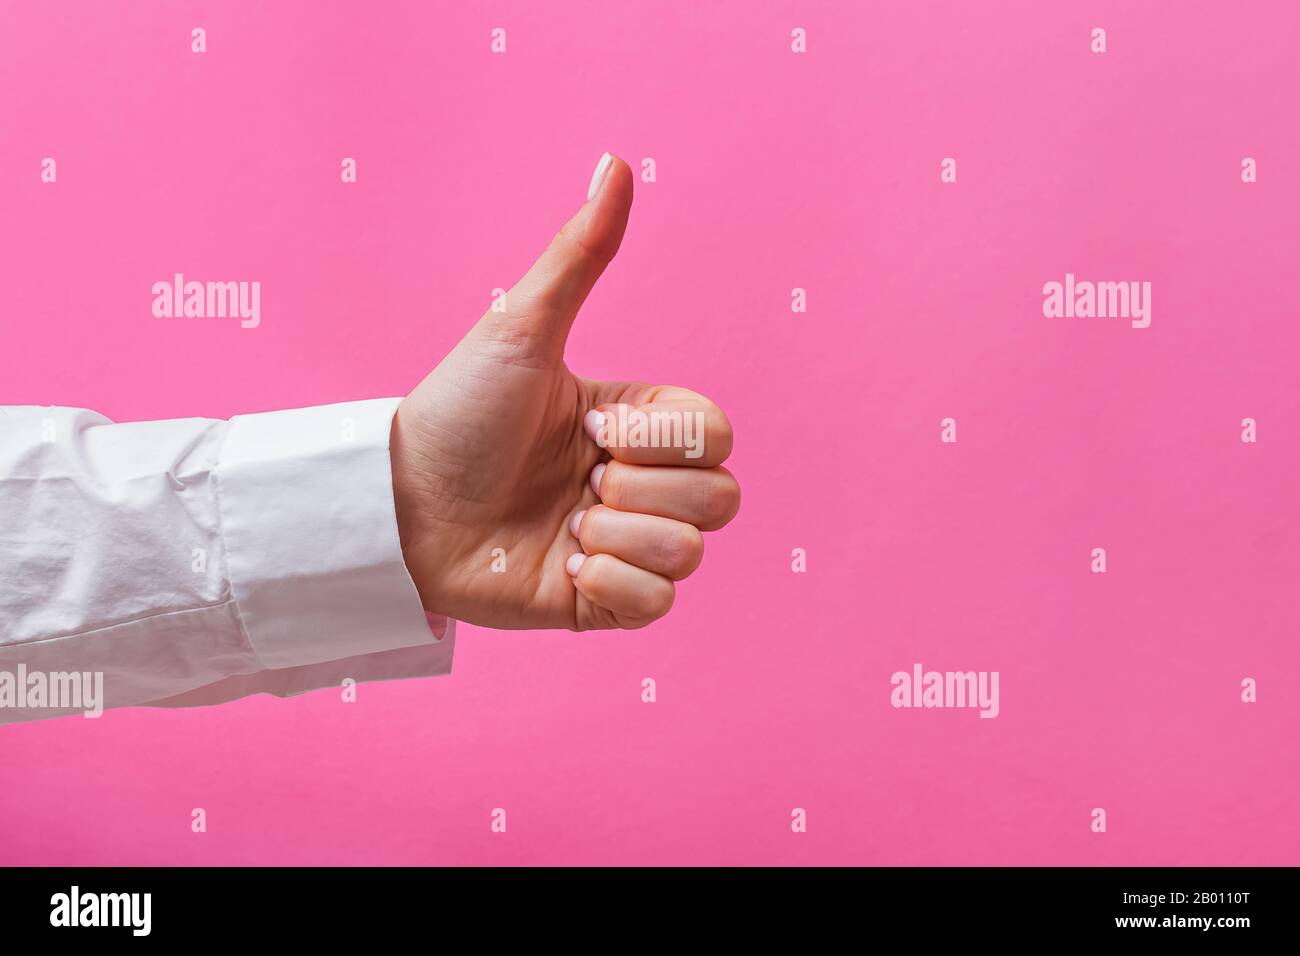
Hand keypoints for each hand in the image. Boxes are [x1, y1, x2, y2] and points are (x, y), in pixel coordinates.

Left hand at [390, 153, 739, 630]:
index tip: (597, 427)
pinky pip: (658, 607)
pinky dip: (612, 587)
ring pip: (692, 554)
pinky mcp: (599, 603)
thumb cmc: (455, 411)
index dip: (667, 438)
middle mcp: (636, 485)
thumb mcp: (523, 330)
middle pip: (722, 498)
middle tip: (579, 482)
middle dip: (646, 491)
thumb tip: (616, 161)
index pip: (719, 435)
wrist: (398, 505)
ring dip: (620, 538)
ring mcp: (621, 546)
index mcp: (634, 424)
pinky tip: (562, 569)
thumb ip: (580, 255)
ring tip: (562, 528)